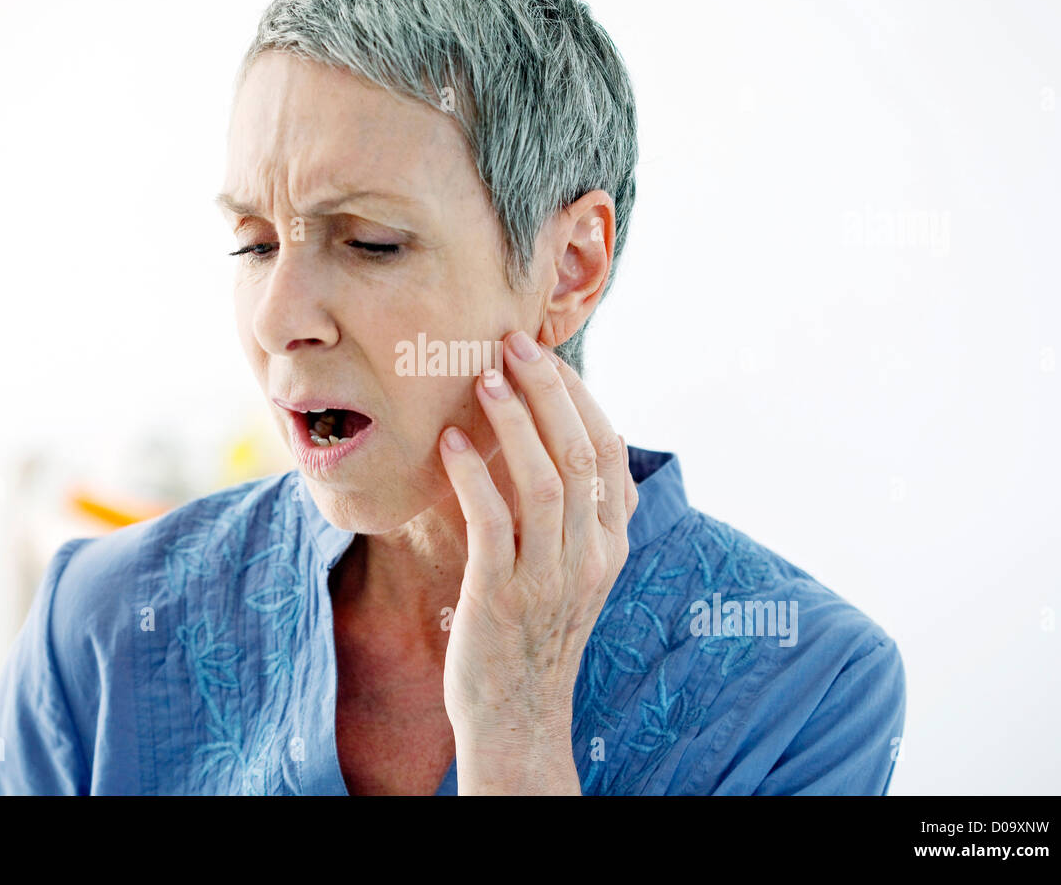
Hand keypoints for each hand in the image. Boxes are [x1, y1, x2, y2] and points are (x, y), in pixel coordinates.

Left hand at [437, 330, 638, 793]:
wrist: (517, 715)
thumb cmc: (533, 631)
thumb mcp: (569, 570)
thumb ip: (567, 512)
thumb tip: (543, 439)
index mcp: (611, 544)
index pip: (609, 453)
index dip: (579, 398)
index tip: (546, 357)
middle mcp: (589, 557)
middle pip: (581, 455)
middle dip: (548, 391)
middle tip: (514, 343)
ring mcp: (548, 578)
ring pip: (545, 481)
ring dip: (514, 422)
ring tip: (485, 378)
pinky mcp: (501, 596)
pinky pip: (492, 522)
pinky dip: (473, 475)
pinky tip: (450, 443)